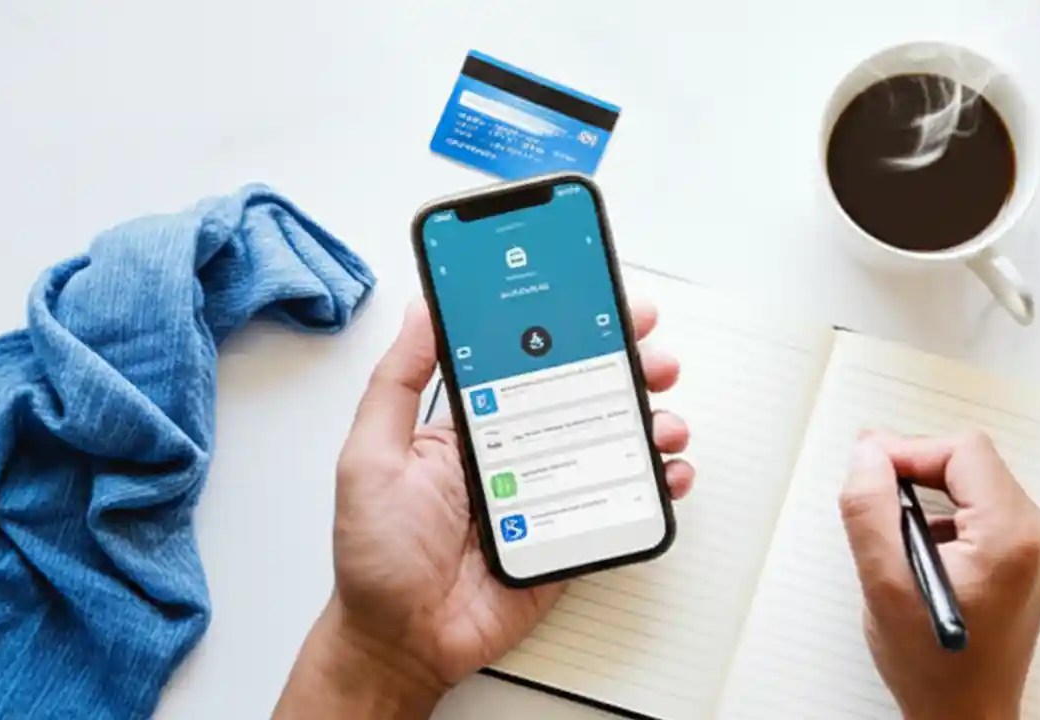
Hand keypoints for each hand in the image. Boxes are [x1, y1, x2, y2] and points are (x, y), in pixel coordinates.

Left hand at [274, 300, 693, 719]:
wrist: (402, 641)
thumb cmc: (377, 554)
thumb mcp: (370, 456)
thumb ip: (397, 383)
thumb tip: (422, 310)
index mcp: (475, 421)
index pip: (530, 359)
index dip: (570, 327)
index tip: (602, 299)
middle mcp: (519, 448)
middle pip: (586, 393)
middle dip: (629, 366)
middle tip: (653, 356)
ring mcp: (551, 489)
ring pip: (615, 440)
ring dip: (653, 420)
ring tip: (665, 420)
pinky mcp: (572, 531)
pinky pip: (625, 499)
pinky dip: (659, 482)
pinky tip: (670, 472)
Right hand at [839, 431, 1039, 719]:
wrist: (964, 715)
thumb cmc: (934, 667)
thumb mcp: (883, 583)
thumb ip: (870, 508)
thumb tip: (868, 453)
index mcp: (1012, 536)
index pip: (962, 451)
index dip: (908, 450)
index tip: (871, 468)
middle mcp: (1037, 536)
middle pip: (970, 462)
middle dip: (916, 469)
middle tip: (875, 494)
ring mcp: (1037, 547)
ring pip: (974, 482)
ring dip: (928, 493)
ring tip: (896, 533)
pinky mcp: (1026, 556)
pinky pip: (981, 507)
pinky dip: (943, 514)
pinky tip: (919, 549)